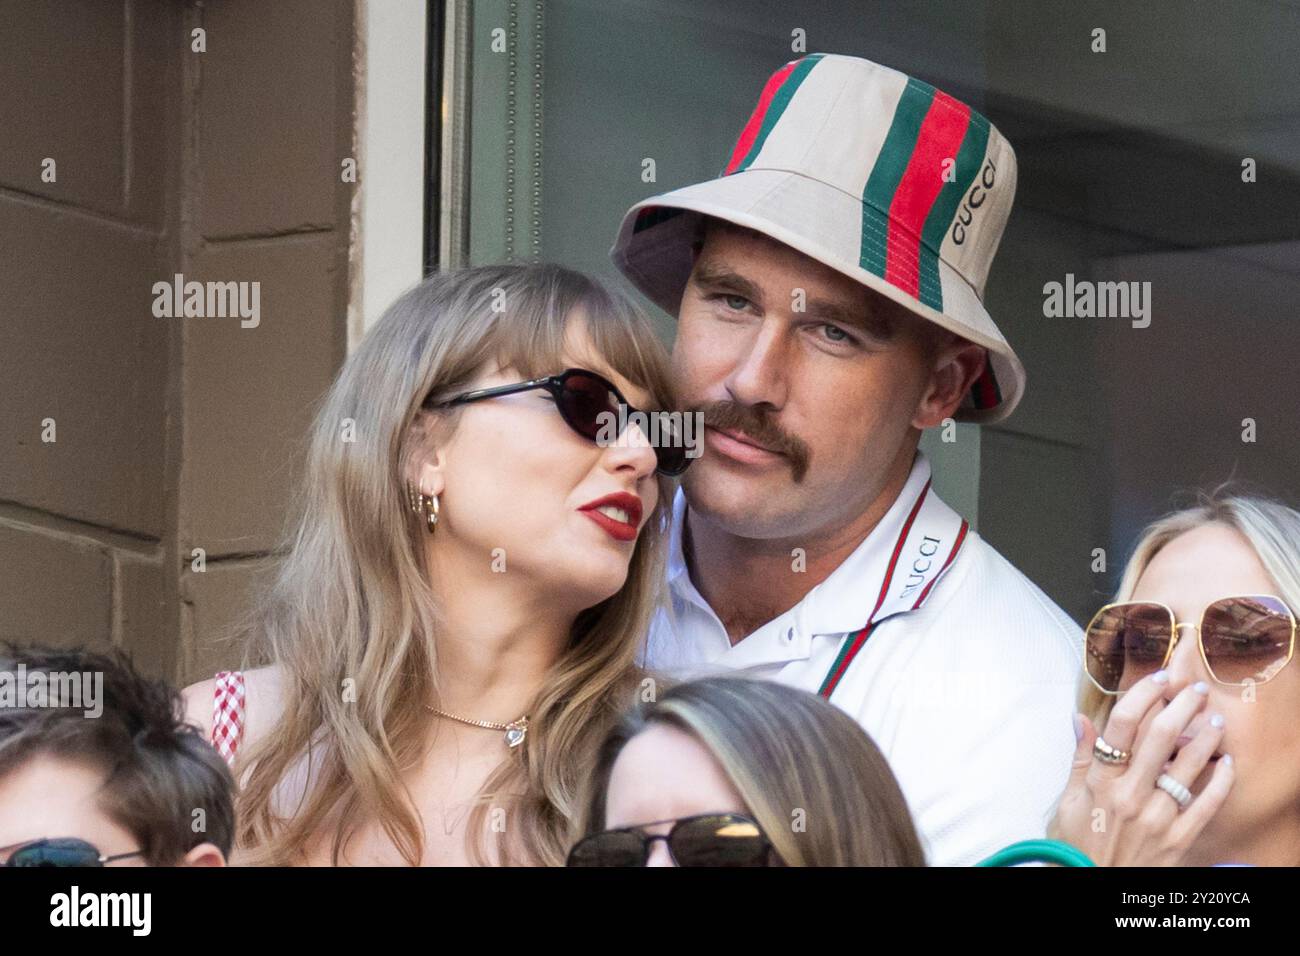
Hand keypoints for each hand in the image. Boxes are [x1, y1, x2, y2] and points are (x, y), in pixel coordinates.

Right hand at [1053, 672, 1234, 865]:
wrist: (1095, 885)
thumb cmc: (1078, 843)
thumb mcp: (1069, 800)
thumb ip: (1081, 758)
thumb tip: (1081, 719)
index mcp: (1101, 781)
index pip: (1122, 725)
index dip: (1143, 695)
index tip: (1159, 678)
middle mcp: (1130, 795)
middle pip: (1160, 737)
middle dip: (1181, 706)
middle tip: (1196, 689)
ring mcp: (1157, 817)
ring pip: (1188, 766)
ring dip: (1205, 738)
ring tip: (1214, 720)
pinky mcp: (1179, 839)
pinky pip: (1207, 803)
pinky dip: (1220, 779)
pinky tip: (1226, 762)